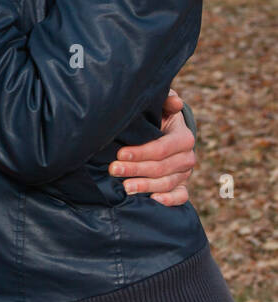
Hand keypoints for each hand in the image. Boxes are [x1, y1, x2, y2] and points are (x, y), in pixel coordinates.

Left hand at [108, 89, 195, 205]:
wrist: (165, 132)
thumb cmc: (157, 116)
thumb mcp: (160, 105)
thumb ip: (165, 101)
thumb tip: (174, 101)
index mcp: (183, 137)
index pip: (162, 148)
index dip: (141, 152)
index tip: (120, 153)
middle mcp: (187, 157)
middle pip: (161, 167)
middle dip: (136, 169)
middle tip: (114, 170)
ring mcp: (185, 173)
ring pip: (167, 183)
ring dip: (145, 186)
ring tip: (125, 188)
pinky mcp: (181, 186)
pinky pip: (180, 196)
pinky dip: (169, 200)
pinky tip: (153, 200)